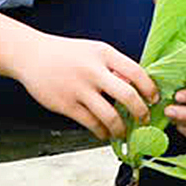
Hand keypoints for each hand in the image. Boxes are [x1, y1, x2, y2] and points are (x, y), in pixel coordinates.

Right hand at [11, 35, 157, 139]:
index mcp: (105, 54)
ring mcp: (79, 89)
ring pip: (109, 115)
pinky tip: (104, 134)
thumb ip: (115, 67)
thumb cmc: (67, 54)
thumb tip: (138, 87)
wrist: (31, 55)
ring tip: (124, 132)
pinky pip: (90, 123)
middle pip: (128, 96)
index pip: (137, 73)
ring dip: (121, 128)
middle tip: (144, 120)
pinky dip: (101, 132)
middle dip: (140, 112)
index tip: (154, 100)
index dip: (150, 89)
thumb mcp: (95, 51)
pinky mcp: (66, 104)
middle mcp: (93, 71)